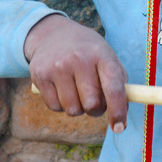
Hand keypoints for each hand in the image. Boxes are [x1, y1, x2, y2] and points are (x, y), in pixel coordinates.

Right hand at [24, 14, 128, 132]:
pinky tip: (62, 88)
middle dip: (96, 109)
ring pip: (73, 110)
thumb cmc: (87, 52)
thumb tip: (121, 117)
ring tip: (76, 91)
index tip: (119, 128)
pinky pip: (55, 107)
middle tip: (94, 100)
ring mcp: (57, 67)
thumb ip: (118, 84)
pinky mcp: (40, 75)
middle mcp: (79, 59)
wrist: (52, 34)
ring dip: (78, 108)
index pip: (113, 88)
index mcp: (101, 54)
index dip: (118, 111)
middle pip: (92, 105)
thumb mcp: (106, 56)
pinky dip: (61, 105)